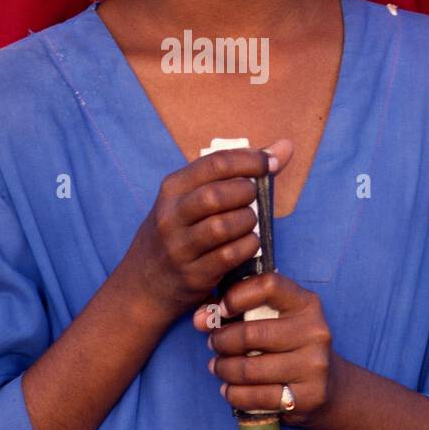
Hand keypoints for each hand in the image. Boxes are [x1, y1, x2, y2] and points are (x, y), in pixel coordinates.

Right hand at [120, 140, 293, 328]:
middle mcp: (170, 215)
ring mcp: (179, 246)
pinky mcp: (192, 274)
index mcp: (172, 188)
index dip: (249, 160)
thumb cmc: (181, 230)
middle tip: (254, 197)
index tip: (270, 163)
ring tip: (252, 221)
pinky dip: (247, 246)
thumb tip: (285, 146)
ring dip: (248, 221)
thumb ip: (238, 171)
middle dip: (246, 193)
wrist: (143, 283)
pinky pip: (228, 256)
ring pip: (222, 227)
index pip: (215, 163)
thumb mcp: (193, 197)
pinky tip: (250, 243)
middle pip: (216, 195)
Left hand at [192, 269, 340, 427]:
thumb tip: (200, 318)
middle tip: (213, 345)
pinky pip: (257, 396)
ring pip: (250, 369)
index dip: (237, 295)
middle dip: (222, 341)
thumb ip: (237, 310)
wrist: (328, 386)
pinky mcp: (309, 395)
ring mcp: (314, 365)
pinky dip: (234, 394)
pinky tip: (228, 389)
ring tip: (218, 367)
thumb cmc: (288, 345)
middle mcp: (315, 331)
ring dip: (224, 369)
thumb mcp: (274, 319)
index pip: (268, 285)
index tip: (220, 310)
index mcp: (306, 304)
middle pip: (251, 333)